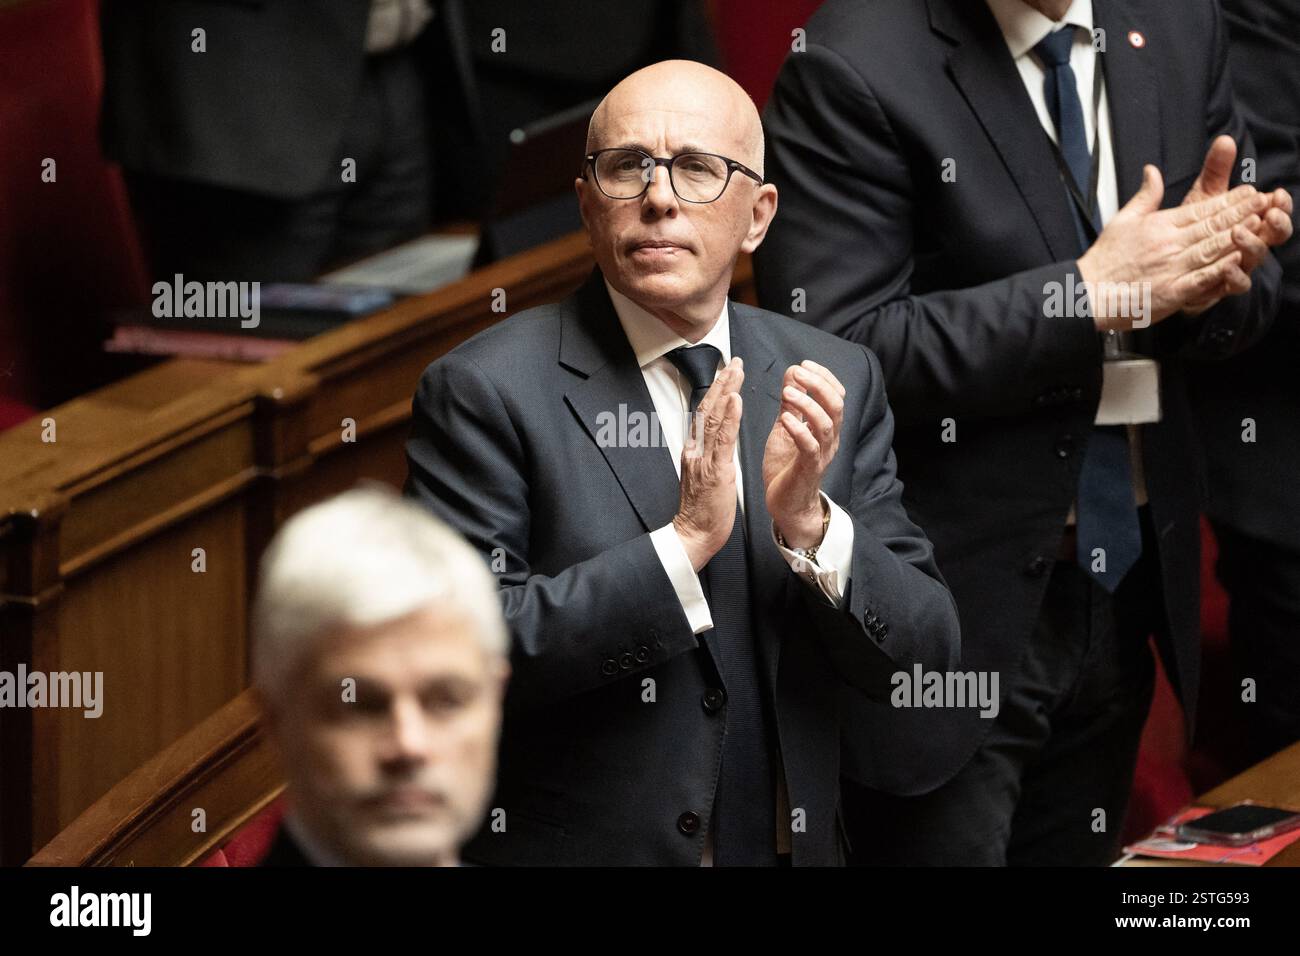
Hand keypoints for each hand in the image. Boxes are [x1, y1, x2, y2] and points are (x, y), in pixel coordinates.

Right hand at [672, 357, 742, 571]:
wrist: (693, 534)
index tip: (727, 373)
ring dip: (727, 391)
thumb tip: (716, 441)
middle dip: (722, 383)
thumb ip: (708, 456)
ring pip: (715, 418)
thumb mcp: (704, 476)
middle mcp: (696, 450)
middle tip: (734, 361)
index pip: (705, 414)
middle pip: (708, 409)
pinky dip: (730, 417)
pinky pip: (723, 439)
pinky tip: (736, 400)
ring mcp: (704, 459)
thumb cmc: (702, 511)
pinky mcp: (715, 470)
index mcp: (694, 451)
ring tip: (736, 370)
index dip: (716, 392)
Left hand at [763, 360, 843, 548]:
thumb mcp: (785, 428)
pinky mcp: (809, 469)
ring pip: (826, 423)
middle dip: (818, 384)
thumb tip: (792, 373)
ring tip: (788, 392)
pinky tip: (785, 418)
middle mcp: (830, 439)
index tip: (803, 363)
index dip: (823, 377)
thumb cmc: (786, 467)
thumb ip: (789, 404)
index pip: (836, 395)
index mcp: (826, 427)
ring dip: (807, 404)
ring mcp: (822, 454)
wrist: (785, 505)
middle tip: (798, 371)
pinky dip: (799, 430)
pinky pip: (810, 447)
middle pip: (836, 405)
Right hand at [1077, 164, 1266, 329]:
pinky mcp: (1171, 291)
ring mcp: (1171, 268)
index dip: (1229, 200)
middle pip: (1211, 225)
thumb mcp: (1122, 219)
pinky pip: (1201, 277)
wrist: (1087, 293)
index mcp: (1159, 225)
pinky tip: (1237, 259)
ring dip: (1238, 235)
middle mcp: (1168, 243)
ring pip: (1211, 247)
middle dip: (1242, 212)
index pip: (1201, 209)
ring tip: (1260, 223)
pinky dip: (1220, 268)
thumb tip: (1152, 171)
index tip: (1249, 191)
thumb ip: (1145, 196)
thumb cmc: (1104, 261)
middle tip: (1265, 201)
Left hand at [1179, 135, 1293, 312]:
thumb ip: (1215, 171)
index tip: (1277, 194)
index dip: (1278, 204)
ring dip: (1252, 245)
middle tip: (1270, 213)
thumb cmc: (1189, 231)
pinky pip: (1234, 284)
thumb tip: (1224, 140)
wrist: (1162, 267)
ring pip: (1256, 258)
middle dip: (1276, 223)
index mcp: (1247, 221)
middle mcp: (1248, 243)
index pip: (1271, 210)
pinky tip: (1230, 265)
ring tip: (1240, 232)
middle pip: (1273, 234)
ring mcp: (1236, 266)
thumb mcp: (1202, 197)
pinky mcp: (1219, 286)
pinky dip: (1234, 275)